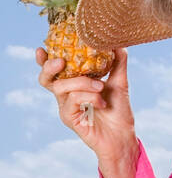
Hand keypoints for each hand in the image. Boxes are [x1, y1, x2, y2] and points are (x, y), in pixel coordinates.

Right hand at [36, 45, 138, 168]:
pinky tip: (102, 102)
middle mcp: (66, 95)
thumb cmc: (119, 111)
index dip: (44, 59)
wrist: (124, 136)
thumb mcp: (120, 82)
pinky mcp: (69, 119)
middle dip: (49, 67)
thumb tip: (118, 41)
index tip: (42, 48)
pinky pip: (72, 100)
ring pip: (62, 87)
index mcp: (73, 84)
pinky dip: (88, 97)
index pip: (53, 69)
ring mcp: (66, 107)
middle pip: (45, 78)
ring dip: (82, 82)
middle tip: (61, 61)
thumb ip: (117, 62)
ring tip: (101, 86)